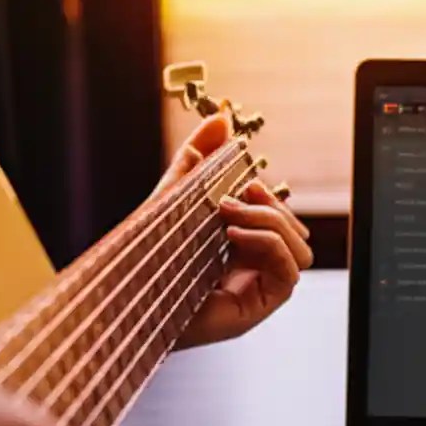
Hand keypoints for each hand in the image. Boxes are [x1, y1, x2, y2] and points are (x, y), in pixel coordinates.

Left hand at [153, 113, 312, 348]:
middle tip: (237, 195)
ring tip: (229, 216)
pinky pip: (290, 273)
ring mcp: (258, 290)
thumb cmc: (144, 255)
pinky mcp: (258, 307)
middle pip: (297, 232)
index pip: (280, 217)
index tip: (245, 179)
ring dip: (272, 223)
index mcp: (241, 246)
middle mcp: (254, 269)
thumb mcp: (173, 195)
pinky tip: (234, 236)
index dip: (270, 197)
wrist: (124, 298)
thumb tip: (220, 118)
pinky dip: (269, 246)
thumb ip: (196, 158)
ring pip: (301, 250)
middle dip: (273, 206)